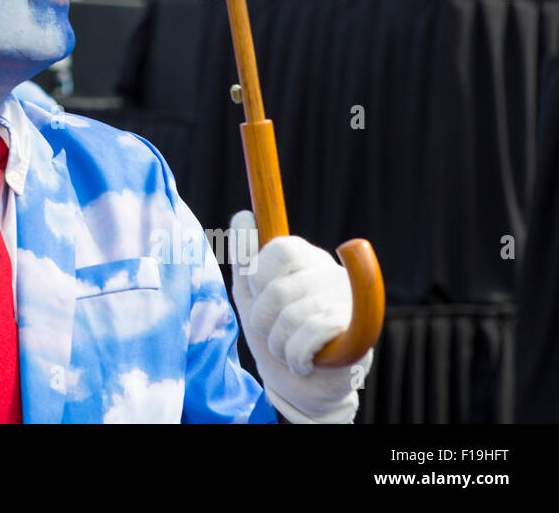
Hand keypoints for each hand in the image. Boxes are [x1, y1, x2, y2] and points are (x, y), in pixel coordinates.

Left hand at [229, 210, 372, 423]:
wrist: (300, 386)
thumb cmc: (274, 332)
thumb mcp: (249, 295)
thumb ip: (244, 257)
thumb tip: (244, 215)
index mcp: (305, 258)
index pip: (279, 248)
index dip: (259, 278)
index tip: (260, 297)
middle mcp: (330, 273)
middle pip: (277, 290)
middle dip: (264, 322)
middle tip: (275, 333)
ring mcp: (348, 302)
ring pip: (292, 317)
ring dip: (279, 345)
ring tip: (288, 350)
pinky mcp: (358, 333)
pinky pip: (314, 333)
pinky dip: (297, 354)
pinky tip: (302, 361)